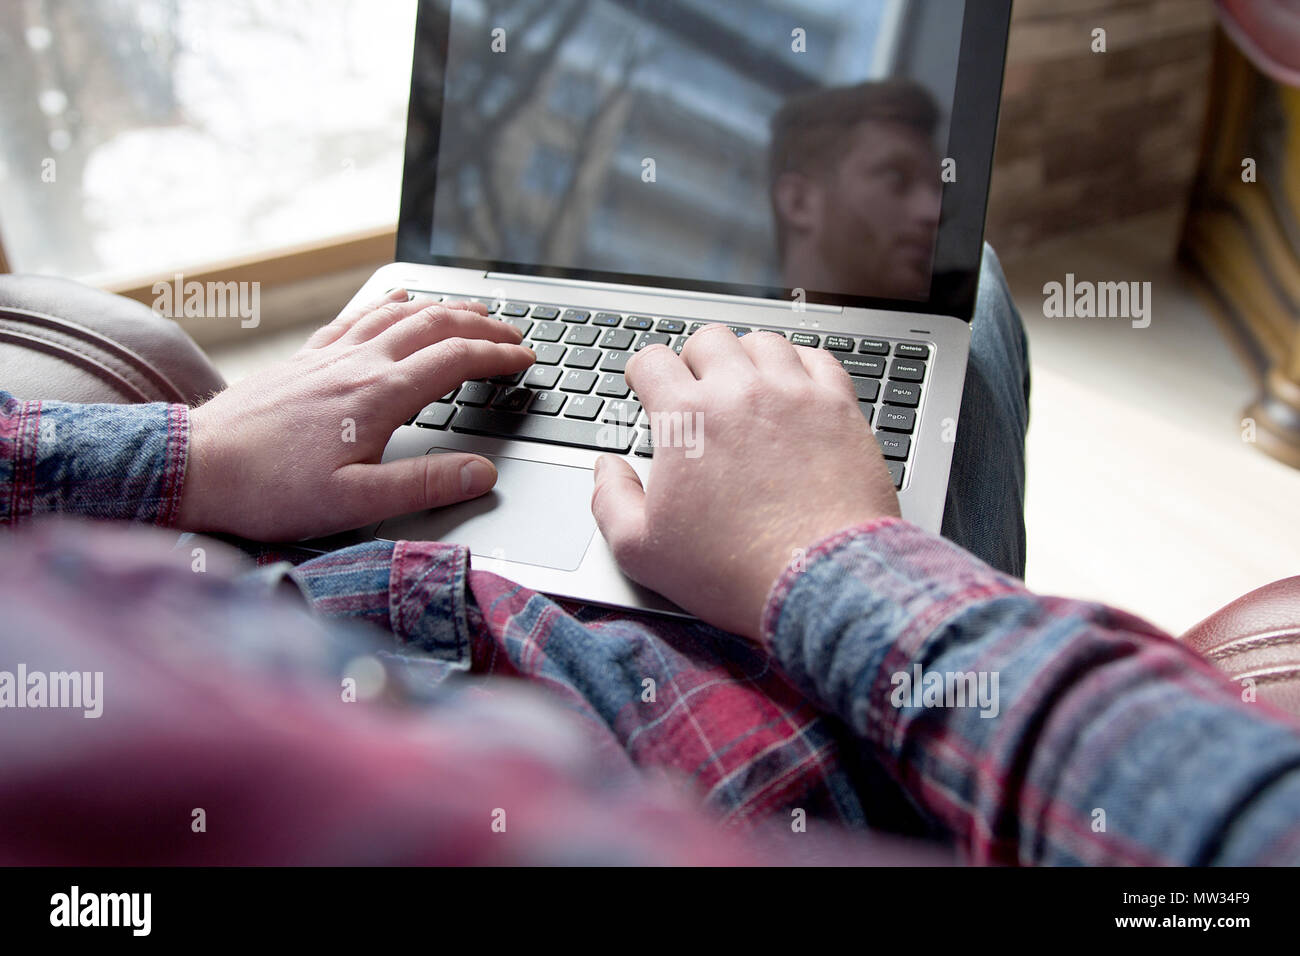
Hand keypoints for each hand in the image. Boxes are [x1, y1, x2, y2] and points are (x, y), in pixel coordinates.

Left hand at [176, 289, 534, 539]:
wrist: (194, 466)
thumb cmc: (268, 490)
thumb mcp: (355, 502)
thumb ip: (426, 483)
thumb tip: (484, 471)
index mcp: (377, 395)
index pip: (455, 360)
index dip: (498, 356)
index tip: (526, 360)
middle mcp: (356, 364)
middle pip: (435, 323)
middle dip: (482, 323)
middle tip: (513, 333)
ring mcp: (328, 356)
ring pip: (399, 312)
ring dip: (444, 307)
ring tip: (472, 312)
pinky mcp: (303, 359)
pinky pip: (357, 316)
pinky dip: (391, 304)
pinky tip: (398, 304)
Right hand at [590, 326, 899, 640]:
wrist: (820, 582)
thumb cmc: (734, 572)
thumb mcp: (642, 551)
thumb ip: (609, 501)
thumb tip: (606, 468)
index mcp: (686, 418)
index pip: (652, 360)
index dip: (643, 374)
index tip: (648, 389)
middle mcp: (740, 392)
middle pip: (709, 339)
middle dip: (695, 360)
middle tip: (698, 390)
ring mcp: (794, 394)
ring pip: (764, 342)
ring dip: (748, 358)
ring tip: (747, 387)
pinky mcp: (839, 408)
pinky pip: (819, 359)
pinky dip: (802, 366)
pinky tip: (796, 390)